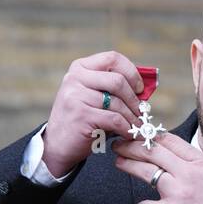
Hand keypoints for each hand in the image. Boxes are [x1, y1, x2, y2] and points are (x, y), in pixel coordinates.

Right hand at [42, 50, 146, 177]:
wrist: (58, 145)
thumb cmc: (82, 121)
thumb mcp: (93, 98)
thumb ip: (112, 89)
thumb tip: (144, 89)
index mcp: (80, 68)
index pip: (112, 58)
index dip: (131, 72)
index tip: (140, 89)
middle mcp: (76, 78)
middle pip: (118, 81)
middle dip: (134, 99)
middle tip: (141, 112)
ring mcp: (76, 96)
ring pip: (117, 103)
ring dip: (132, 117)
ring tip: (137, 127)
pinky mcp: (81, 115)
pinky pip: (114, 119)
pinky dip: (126, 128)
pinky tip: (128, 134)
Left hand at [111, 132, 202, 203]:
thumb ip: (195, 164)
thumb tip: (174, 155)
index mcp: (200, 163)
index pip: (169, 141)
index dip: (150, 136)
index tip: (139, 135)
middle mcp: (188, 175)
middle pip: (153, 152)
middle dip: (132, 145)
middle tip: (120, 144)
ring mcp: (178, 194)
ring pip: (146, 172)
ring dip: (128, 165)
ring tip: (119, 162)